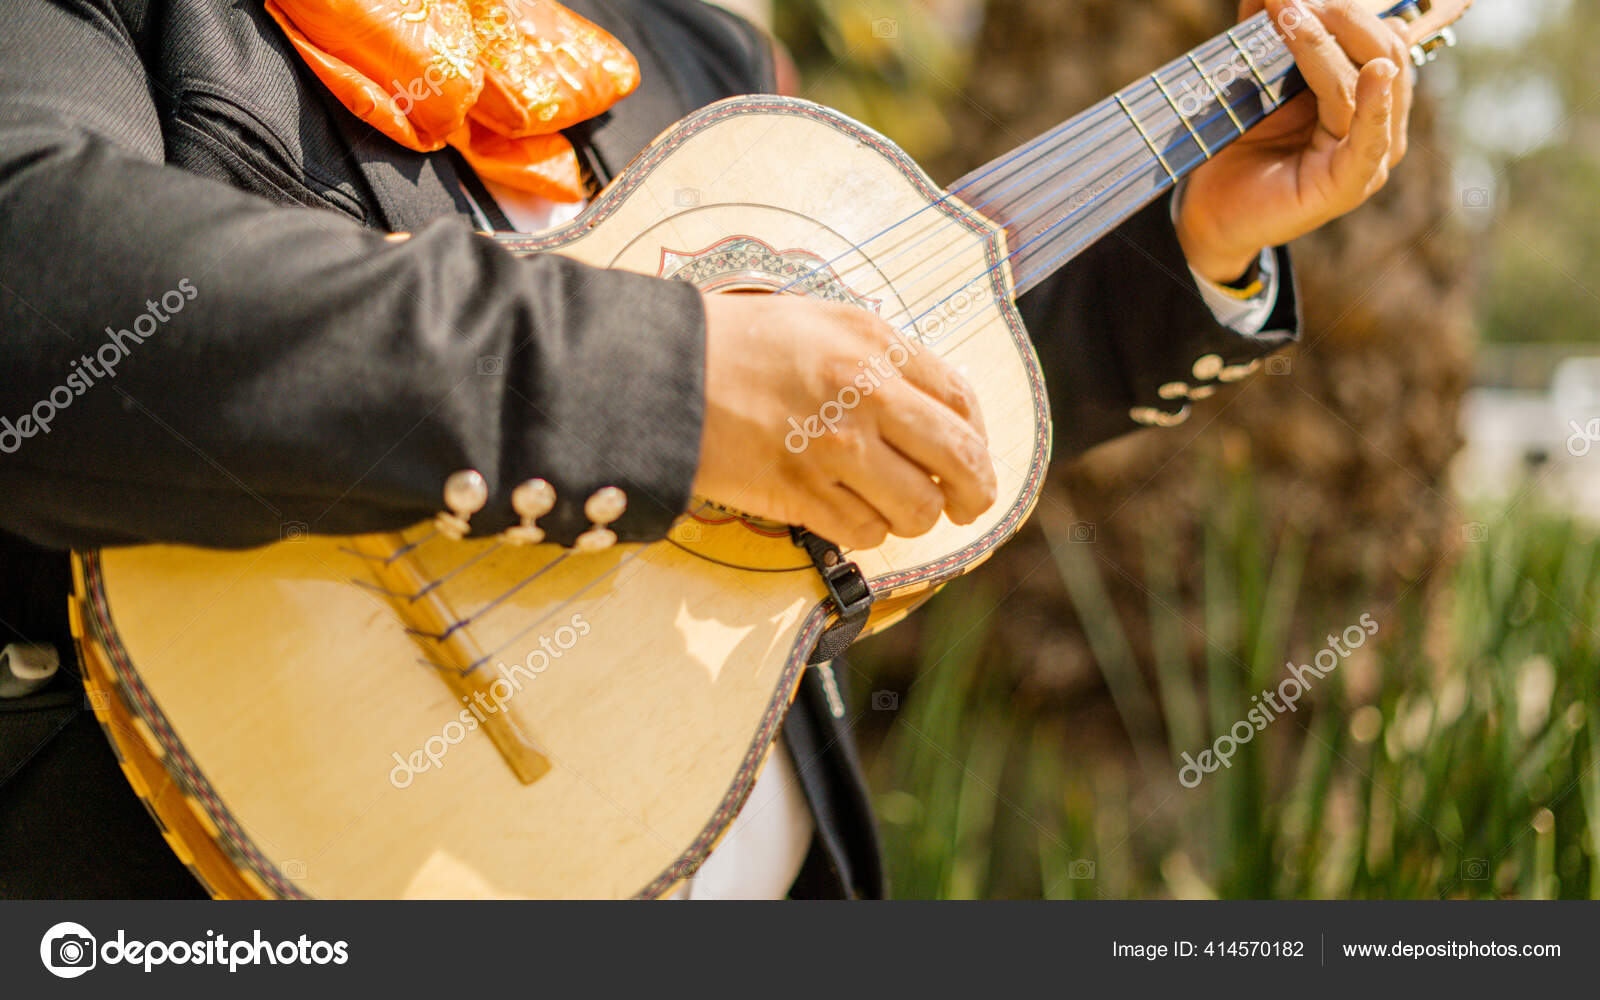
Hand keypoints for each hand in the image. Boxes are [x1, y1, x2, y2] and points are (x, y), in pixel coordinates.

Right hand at [692, 293, 997, 549]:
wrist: (657, 371)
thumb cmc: (732, 343)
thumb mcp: (818, 320)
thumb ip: (879, 357)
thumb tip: (931, 407)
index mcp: (873, 342)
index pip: (961, 399)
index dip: (980, 439)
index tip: (973, 458)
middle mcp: (863, 393)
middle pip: (959, 458)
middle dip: (974, 492)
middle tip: (967, 506)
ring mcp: (832, 447)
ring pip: (916, 508)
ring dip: (911, 517)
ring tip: (888, 505)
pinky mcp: (798, 493)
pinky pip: (863, 532)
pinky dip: (864, 531)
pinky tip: (843, 512)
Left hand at [1176, 0, 1413, 283]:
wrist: (1212, 207)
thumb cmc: (1242, 143)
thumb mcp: (1256, 79)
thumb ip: (1266, 34)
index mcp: (1368, 92)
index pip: (1377, 32)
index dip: (1342, 3)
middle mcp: (1379, 120)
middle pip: (1380, 49)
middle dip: (1335, 15)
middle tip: (1286, 0)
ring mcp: (1370, 155)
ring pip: (1360, 83)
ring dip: (1323, 43)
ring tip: (1288, 14)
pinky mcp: (1349, 184)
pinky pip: (1370, 138)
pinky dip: (1375, 105)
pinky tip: (1374, 73)